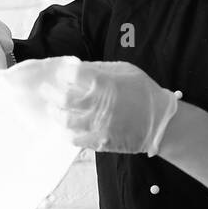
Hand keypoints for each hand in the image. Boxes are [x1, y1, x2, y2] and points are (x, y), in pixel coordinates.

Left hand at [39, 57, 178, 155]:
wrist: (162, 122)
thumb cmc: (144, 92)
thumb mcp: (126, 71)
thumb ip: (100, 69)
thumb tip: (78, 67)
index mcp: (105, 82)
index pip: (73, 74)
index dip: (63, 72)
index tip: (61, 73)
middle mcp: (99, 103)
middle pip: (64, 98)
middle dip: (50, 93)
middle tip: (45, 90)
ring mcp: (99, 124)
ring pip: (66, 119)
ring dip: (56, 113)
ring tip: (53, 109)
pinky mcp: (101, 141)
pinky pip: (76, 139)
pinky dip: (68, 132)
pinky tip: (66, 127)